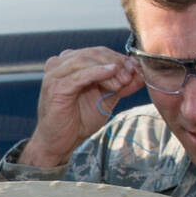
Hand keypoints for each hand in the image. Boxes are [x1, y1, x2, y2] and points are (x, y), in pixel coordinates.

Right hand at [19, 47, 143, 167]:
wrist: (58, 144)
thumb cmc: (76, 122)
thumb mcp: (104, 101)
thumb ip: (120, 86)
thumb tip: (140, 75)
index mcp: (70, 64)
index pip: (98, 52)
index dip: (119, 58)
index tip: (136, 68)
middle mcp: (60, 65)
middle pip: (92, 53)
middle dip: (116, 62)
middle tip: (132, 73)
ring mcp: (55, 75)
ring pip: (86, 61)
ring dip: (109, 68)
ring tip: (124, 79)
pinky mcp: (56, 87)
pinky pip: (79, 75)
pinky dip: (97, 72)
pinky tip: (112, 72)